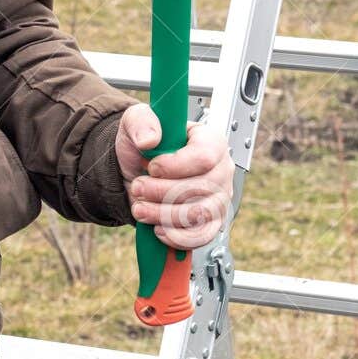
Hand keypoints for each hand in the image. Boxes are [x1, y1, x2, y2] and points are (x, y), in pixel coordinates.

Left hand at [115, 104, 232, 248]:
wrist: (138, 173)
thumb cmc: (144, 145)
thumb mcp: (136, 122)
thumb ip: (142, 122)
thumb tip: (150, 140)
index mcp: (210, 140)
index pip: (204, 156)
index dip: (175, 166)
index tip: (152, 167)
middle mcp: (221, 170)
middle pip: (200, 189)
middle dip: (160, 192)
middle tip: (138, 187)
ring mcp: (219, 198)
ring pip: (197, 214)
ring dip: (162, 214)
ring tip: (141, 208)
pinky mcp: (212, 223)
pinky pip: (200, 237)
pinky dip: (176, 236)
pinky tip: (158, 228)